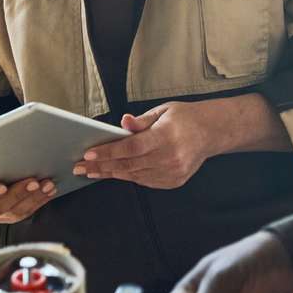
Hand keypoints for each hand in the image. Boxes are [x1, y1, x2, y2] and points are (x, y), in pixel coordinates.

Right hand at [0, 177, 54, 222]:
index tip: (2, 186)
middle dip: (18, 194)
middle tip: (33, 181)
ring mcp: (0, 214)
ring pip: (16, 211)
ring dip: (34, 197)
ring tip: (46, 183)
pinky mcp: (14, 215)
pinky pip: (28, 211)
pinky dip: (40, 199)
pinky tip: (49, 189)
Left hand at [73, 97, 269, 190]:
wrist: (212, 132)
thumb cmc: (185, 118)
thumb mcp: (163, 111)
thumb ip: (141, 121)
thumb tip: (122, 123)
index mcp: (166, 136)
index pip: (131, 147)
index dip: (108, 153)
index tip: (88, 154)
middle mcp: (170, 157)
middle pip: (128, 165)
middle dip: (101, 166)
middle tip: (80, 167)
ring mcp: (173, 172)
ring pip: (134, 175)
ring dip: (111, 173)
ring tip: (91, 171)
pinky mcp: (174, 181)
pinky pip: (145, 181)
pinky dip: (128, 176)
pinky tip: (113, 172)